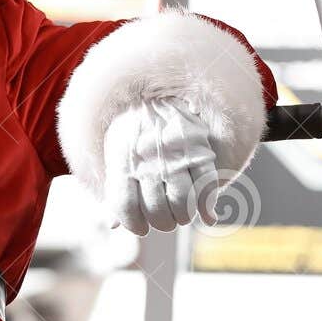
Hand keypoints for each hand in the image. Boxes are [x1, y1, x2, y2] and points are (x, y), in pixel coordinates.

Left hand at [101, 96, 220, 235]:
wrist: (155, 91)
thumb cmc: (132, 130)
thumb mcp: (116, 153)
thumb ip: (116, 189)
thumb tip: (113, 225)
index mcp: (122, 160)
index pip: (125, 206)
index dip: (134, 225)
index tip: (141, 228)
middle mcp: (147, 158)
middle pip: (156, 209)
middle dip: (163, 223)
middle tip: (166, 221)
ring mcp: (174, 154)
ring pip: (183, 202)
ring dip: (184, 217)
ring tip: (182, 215)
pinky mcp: (198, 149)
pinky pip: (206, 185)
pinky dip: (208, 206)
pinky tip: (206, 214)